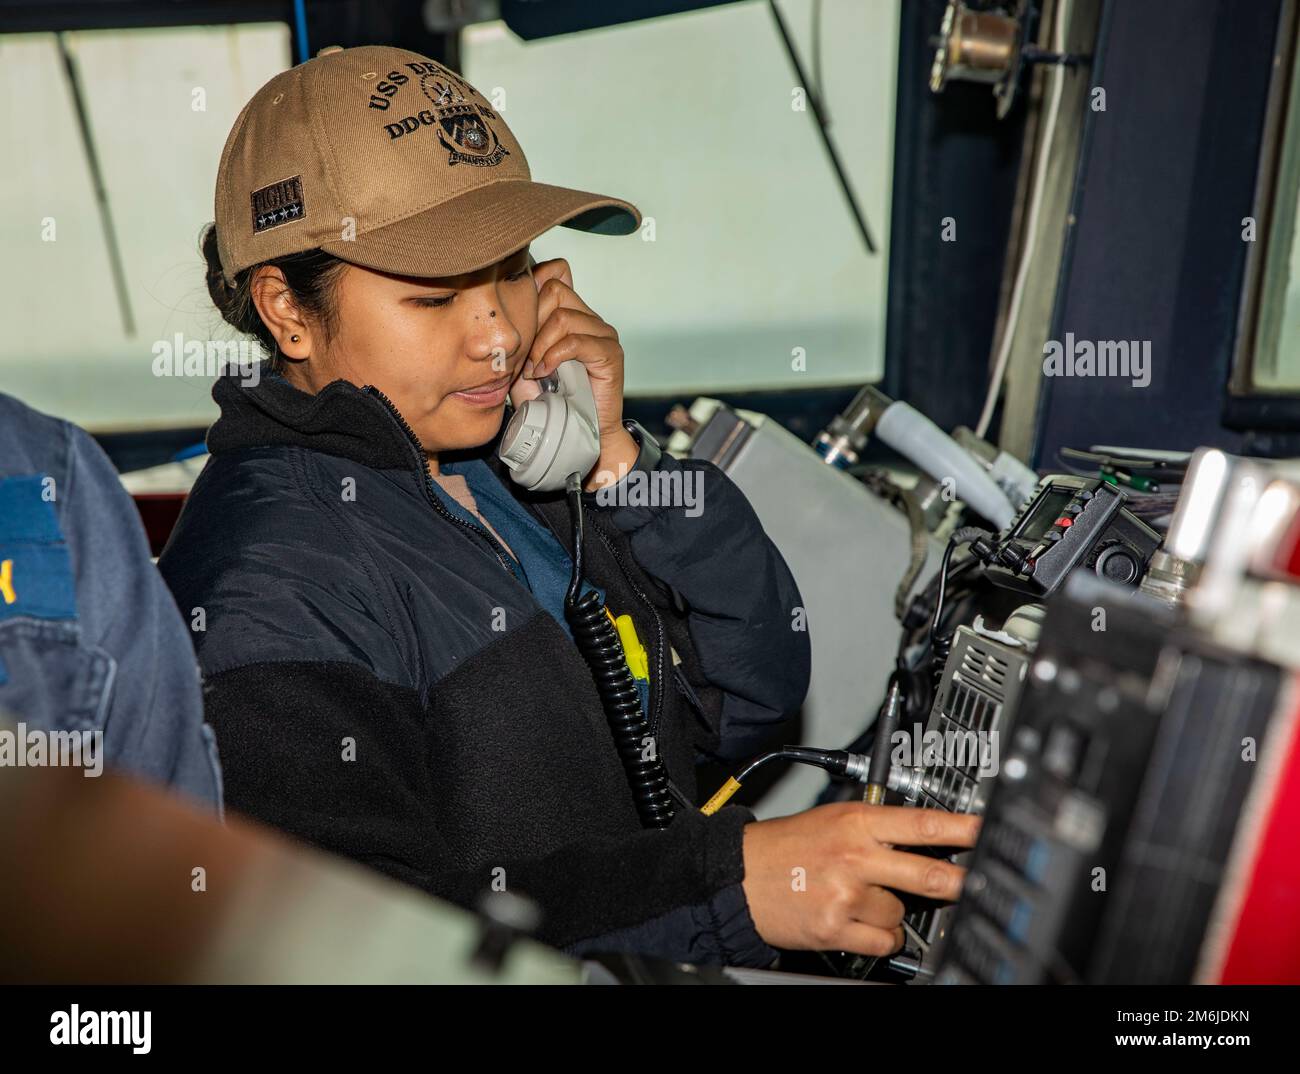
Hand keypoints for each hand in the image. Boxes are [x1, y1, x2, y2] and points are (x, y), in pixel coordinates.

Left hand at [509, 257, 637, 490]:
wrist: (578, 431)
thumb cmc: (549, 399)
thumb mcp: (523, 362)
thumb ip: (518, 336)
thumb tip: (501, 309)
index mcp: (572, 314)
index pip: (552, 277)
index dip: (529, 297)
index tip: (517, 333)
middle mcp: (590, 318)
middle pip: (554, 291)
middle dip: (532, 323)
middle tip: (524, 357)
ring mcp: (603, 334)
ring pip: (562, 316)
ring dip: (539, 345)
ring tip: (533, 370)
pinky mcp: (610, 353)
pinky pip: (575, 340)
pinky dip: (553, 356)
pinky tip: (544, 373)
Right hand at [740, 803, 980, 955]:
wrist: (739, 876)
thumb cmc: (786, 846)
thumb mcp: (832, 818)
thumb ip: (876, 826)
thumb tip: (923, 834)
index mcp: (857, 822)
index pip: (922, 824)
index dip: (963, 829)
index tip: (988, 831)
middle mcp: (855, 856)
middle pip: (927, 875)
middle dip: (958, 884)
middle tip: (975, 885)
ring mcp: (846, 895)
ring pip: (901, 914)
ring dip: (893, 913)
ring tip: (862, 899)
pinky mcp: (836, 928)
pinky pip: (882, 942)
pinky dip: (879, 938)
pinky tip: (858, 922)